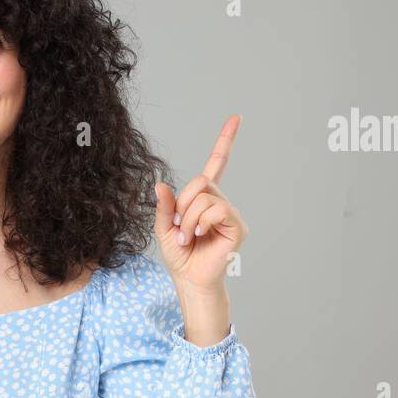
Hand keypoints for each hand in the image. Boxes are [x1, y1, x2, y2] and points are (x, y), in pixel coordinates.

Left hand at [155, 114, 249, 290]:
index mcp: (204, 199)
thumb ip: (164, 206)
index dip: (225, 141)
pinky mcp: (237, 227)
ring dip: (188, 217)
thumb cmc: (179, 256)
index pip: (216, 165)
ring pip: (205, 196)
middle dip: (183, 203)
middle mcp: (220, 202)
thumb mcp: (163, 228)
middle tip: (180, 226)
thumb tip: (161, 184)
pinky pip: (217, 209)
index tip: (236, 118)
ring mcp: (230, 214)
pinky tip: (199, 236)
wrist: (189, 279)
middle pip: (200, 181)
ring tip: (187, 236)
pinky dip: (201, 222)